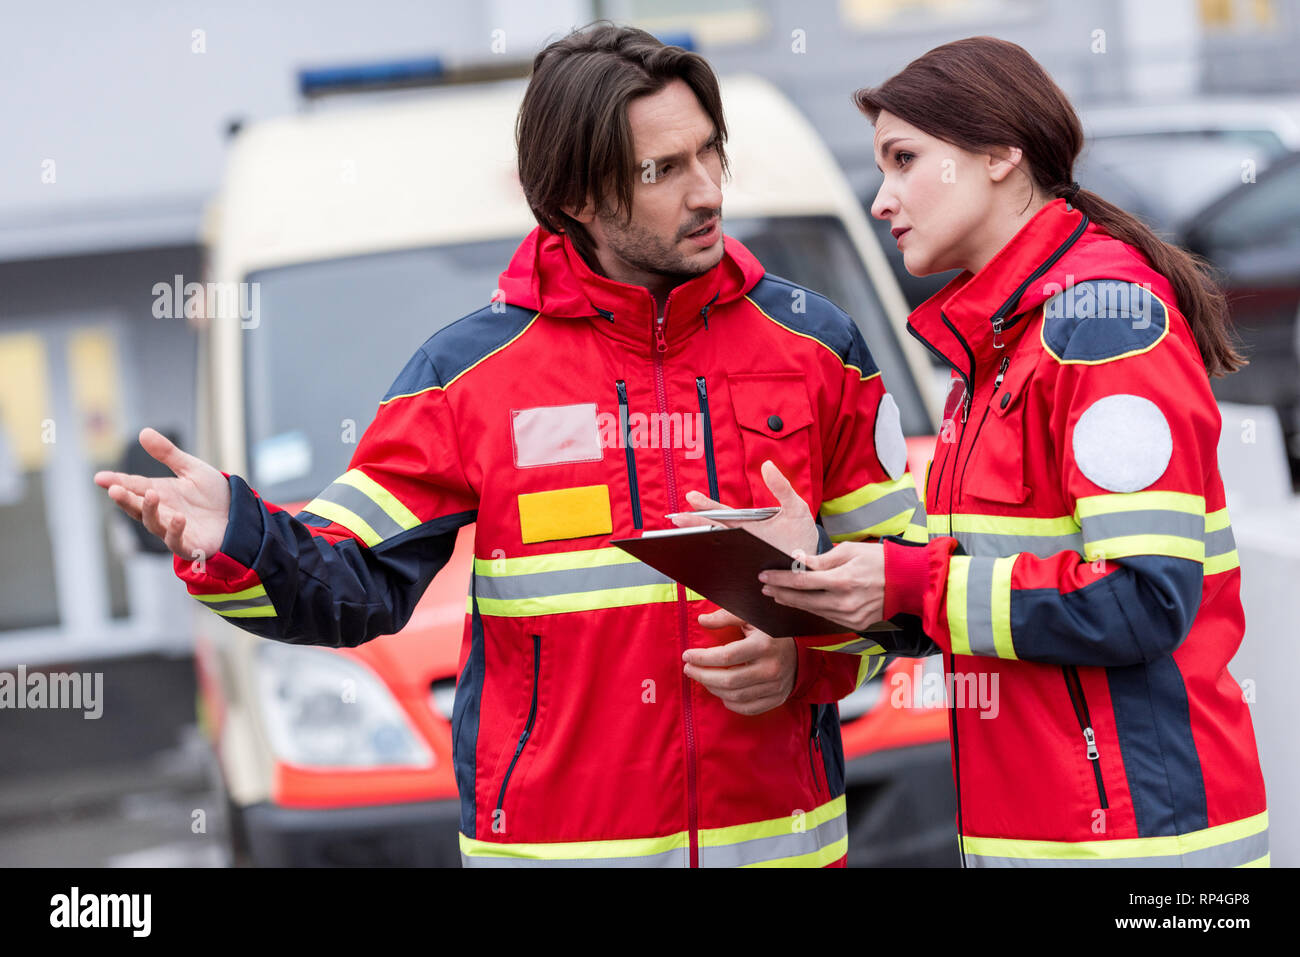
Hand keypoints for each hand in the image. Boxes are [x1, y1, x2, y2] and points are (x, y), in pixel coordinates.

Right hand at [94, 427, 230, 560]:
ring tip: (151, 494)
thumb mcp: (191, 469)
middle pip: (137, 507)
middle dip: (125, 499)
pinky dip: (175, 531)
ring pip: (153, 524)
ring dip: (149, 510)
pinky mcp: (190, 545)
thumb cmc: (213, 494)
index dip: (116, 482)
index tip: (100, 477)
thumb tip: (143, 432)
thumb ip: (168, 453)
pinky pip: (177, 542)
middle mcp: (162, 512)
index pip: (134, 486)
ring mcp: (173, 530)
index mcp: (160, 493)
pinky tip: (178, 518)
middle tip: (114, 489)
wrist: (240, 514)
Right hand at [671, 459, 818, 557]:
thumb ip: (782, 487)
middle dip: (694, 525)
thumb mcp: (795, 507)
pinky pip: (731, 570)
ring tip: (684, 541)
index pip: (722, 513)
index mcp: (747, 524)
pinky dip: (718, 569)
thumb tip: (766, 465)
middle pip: (713, 530)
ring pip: (718, 550)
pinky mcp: (749, 572)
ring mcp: (743, 555)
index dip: (706, 506)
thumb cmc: (802, 534)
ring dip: (701, 545)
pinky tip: (705, 567)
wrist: (814, 565)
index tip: (691, 497)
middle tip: (676, 520)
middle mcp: (741, 540)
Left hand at [683, 607, 797, 714]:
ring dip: (712, 689)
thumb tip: (702, 620)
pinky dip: (730, 703)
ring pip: (735, 697)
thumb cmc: (771, 631)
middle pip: (728, 681)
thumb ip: (726, 616)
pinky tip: (720, 692)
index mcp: (764, 645)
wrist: (800, 651)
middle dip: (702, 675)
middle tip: (688, 669)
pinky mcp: (777, 699)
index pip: (725, 657)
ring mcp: (775, 686)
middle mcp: (771, 668)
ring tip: (701, 678)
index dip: (702, 658)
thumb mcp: (752, 616)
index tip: (687, 655)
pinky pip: (748, 709)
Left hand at [758, 542, 884, 632]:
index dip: (780, 579)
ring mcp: (850, 617)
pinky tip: (800, 603)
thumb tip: (797, 560)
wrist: (908, 581)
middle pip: (802, 600)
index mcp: (843, 580)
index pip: (801, 581)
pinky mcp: (855, 625)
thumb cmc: (879, 560)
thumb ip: (821, 559)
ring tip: (778, 595)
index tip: (764, 576)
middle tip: (764, 588)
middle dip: (780, 593)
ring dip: (792, 603)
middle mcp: (845, 602)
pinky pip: (826, 618)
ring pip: (812, 611)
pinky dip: (811, 610)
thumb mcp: (850, 550)